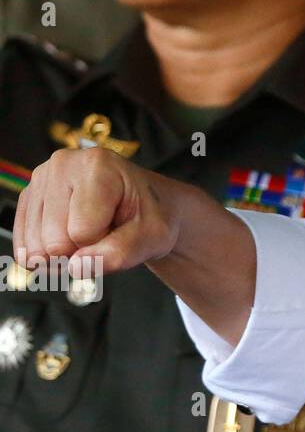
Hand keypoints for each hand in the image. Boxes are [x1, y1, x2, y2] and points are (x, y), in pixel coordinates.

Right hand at [13, 148, 186, 274]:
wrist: (145, 206)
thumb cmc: (152, 217)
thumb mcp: (154, 237)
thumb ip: (121, 253)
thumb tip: (76, 267)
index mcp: (98, 166)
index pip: (82, 231)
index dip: (103, 243)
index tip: (120, 226)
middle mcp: (63, 164)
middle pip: (53, 241)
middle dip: (80, 250)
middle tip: (105, 232)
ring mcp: (41, 179)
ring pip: (35, 248)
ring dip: (64, 254)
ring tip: (90, 233)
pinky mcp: (29, 197)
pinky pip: (24, 247)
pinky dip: (47, 254)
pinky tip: (70, 237)